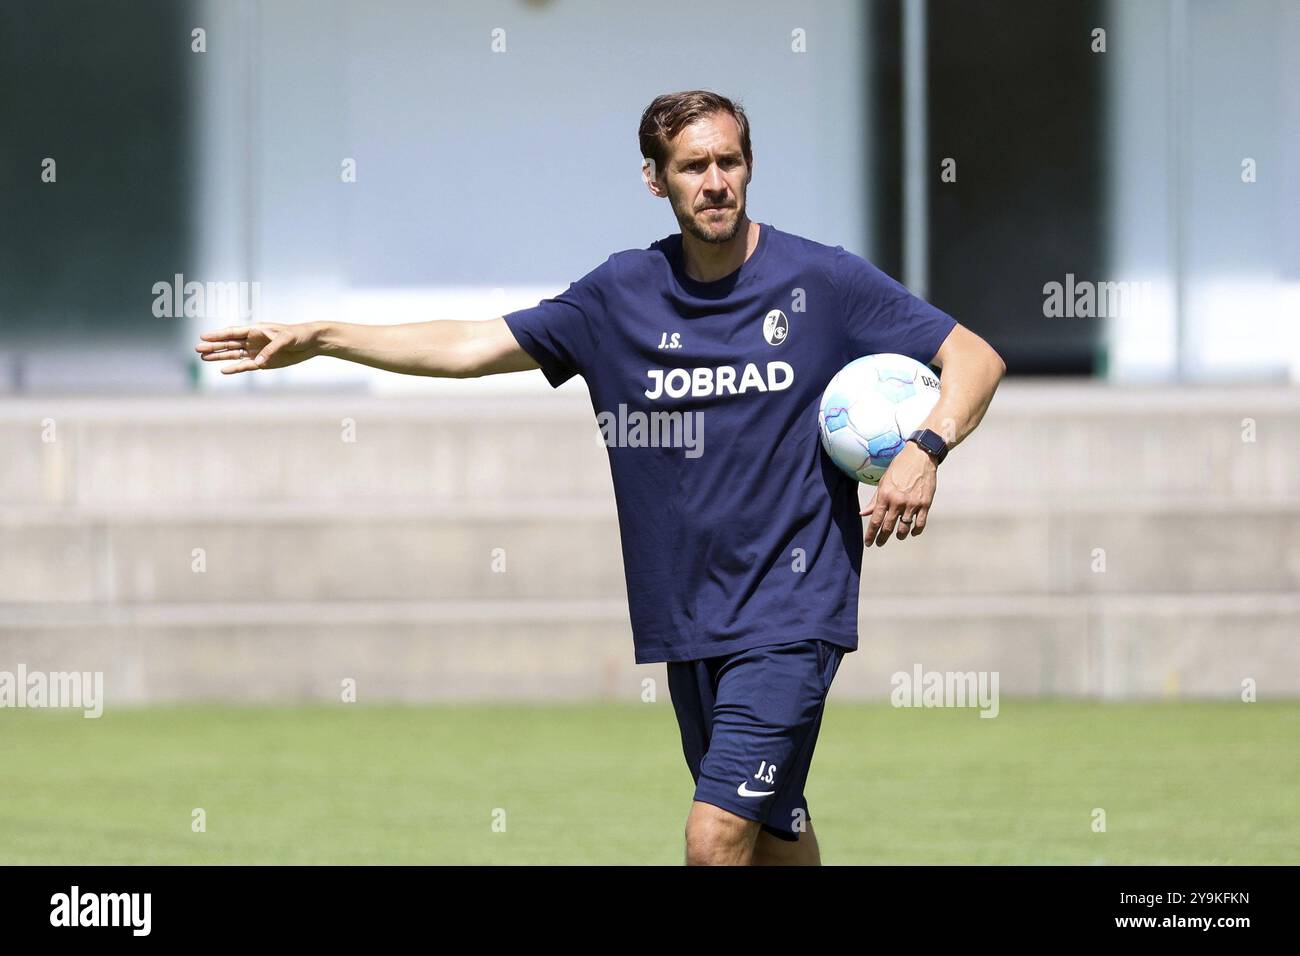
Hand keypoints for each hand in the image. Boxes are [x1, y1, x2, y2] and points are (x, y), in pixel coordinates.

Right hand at [194, 323, 319, 373]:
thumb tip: (258, 362)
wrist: (310, 343)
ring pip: (233, 354)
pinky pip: (246, 366)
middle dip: (213, 346)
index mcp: (256, 329)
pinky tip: (223, 370)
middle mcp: (253, 340)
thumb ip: (271, 349)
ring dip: (219, 356)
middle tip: (197, 349)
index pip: (233, 332)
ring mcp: (256, 351)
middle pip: (229, 343)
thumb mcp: (286, 339)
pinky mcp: (263, 362)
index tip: (203, 336)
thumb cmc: (298, 335)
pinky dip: (235, 368)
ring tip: (203, 358)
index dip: (218, 334)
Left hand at [860, 442, 936, 547]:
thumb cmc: (899, 468)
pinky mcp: (925, 504)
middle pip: (888, 528)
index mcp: (885, 495)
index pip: (875, 520)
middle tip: (879, 543)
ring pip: (904, 528)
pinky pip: (920, 524)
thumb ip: (874, 500)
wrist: (920, 456)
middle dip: (882, 538)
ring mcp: (913, 504)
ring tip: (897, 536)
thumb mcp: (883, 482)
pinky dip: (916, 531)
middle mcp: (898, 501)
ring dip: (899, 535)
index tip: (868, 543)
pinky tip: (912, 532)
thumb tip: (863, 513)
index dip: (871, 534)